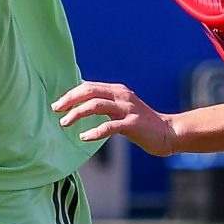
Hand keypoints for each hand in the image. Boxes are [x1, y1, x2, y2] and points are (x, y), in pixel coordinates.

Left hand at [53, 80, 176, 155]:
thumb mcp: (122, 110)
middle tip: (56, 110)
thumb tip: (83, 106)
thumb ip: (106, 106)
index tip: (58, 104)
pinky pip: (109, 126)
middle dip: (70, 100)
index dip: (71, 94)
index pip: (89, 87)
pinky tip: (83, 137)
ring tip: (64, 123)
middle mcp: (121, 96)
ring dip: (77, 113)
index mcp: (117, 90)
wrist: (168, 133)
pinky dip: (94, 131)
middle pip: (89, 92)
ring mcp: (127, 109)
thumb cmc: (142, 124)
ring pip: (96, 105)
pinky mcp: (132, 124)